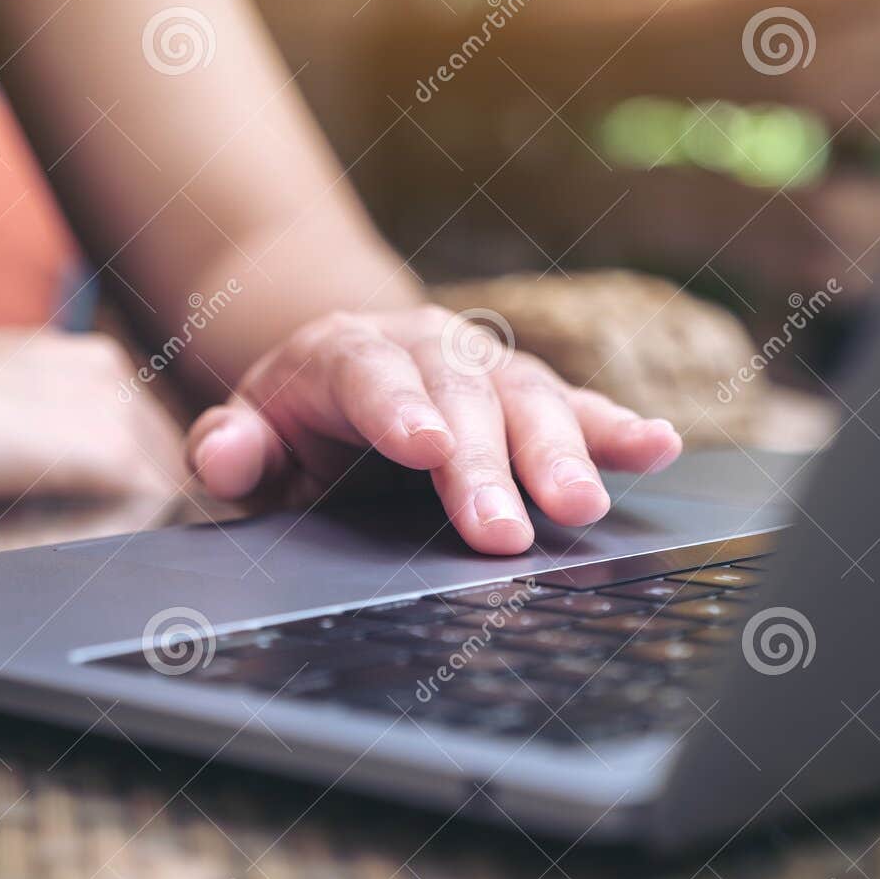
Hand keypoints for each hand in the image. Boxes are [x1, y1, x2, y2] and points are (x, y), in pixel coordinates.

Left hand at [185, 306, 681, 554]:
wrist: (346, 360)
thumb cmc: (299, 415)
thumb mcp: (250, 427)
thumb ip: (233, 444)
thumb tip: (223, 455)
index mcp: (344, 356)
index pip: (372, 379)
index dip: (400, 411)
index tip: (428, 450)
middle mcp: (424, 349)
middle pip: (460, 398)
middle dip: (487, 464)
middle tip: (505, 530)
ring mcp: (482, 366)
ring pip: (525, 398)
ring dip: (560, 451)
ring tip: (584, 506)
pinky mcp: (526, 390)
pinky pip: (574, 404)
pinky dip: (614, 427)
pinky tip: (656, 447)